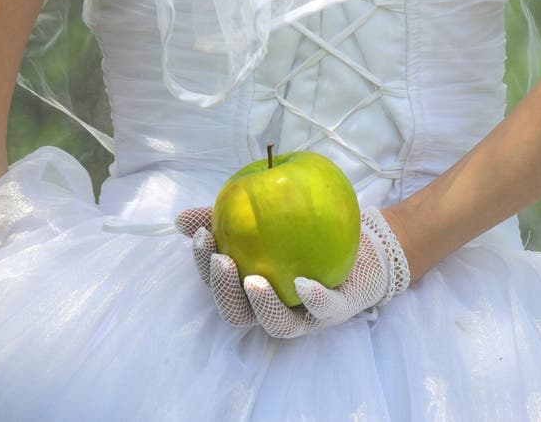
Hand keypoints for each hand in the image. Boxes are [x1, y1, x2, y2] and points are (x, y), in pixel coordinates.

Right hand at [174, 205, 409, 338]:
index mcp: (251, 287)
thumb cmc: (307, 230)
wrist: (360, 241)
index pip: (218, 284)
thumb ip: (230, 215)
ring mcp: (305, 314)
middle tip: (221, 260)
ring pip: (278, 324)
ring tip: (252, 281)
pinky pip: (323, 311)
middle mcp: (274, 307)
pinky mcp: (336, 311)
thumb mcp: (268, 215)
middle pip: (240, 314)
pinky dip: (313, 300)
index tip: (201, 233)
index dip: (203, 264)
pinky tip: (304, 281)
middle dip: (225, 291)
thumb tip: (181, 219)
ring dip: (262, 306)